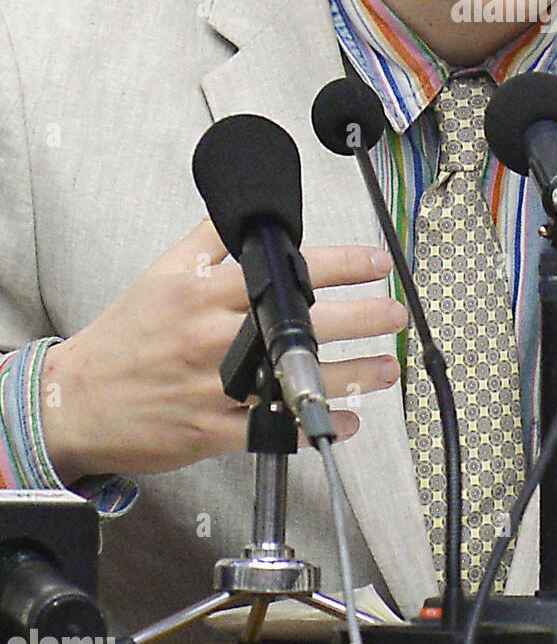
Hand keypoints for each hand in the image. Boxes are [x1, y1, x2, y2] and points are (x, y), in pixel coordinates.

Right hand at [41, 218, 405, 481]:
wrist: (75, 401)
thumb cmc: (124, 336)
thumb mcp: (161, 273)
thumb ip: (208, 241)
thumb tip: (245, 212)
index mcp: (205, 296)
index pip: (284, 272)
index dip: (338, 264)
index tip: (375, 261)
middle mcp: (215, 340)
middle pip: (301, 326)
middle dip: (359, 317)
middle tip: (395, 313)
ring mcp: (215, 389)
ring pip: (294, 380)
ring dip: (349, 375)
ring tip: (386, 367)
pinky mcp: (211, 431)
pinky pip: (272, 431)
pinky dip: (311, 427)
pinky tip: (345, 422)